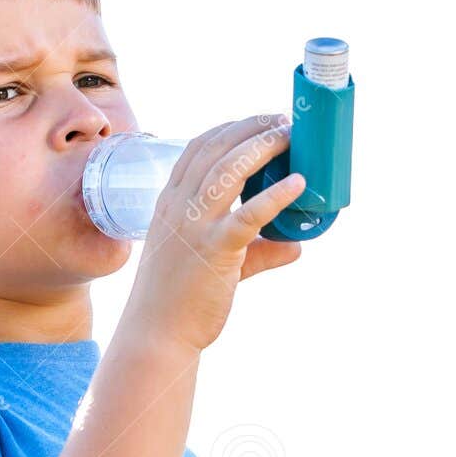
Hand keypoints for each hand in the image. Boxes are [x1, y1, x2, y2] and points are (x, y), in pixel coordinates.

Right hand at [120, 114, 306, 352]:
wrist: (156, 336)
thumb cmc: (181, 301)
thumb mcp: (217, 265)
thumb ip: (258, 251)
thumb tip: (295, 245)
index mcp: (170, 203)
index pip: (198, 149)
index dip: (229, 129)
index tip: (257, 121)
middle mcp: (178, 207)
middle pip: (216, 150)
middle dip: (251, 128)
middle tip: (283, 120)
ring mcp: (194, 227)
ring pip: (229, 171)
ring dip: (262, 147)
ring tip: (290, 136)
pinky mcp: (215, 251)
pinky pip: (248, 215)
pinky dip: (275, 196)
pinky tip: (299, 184)